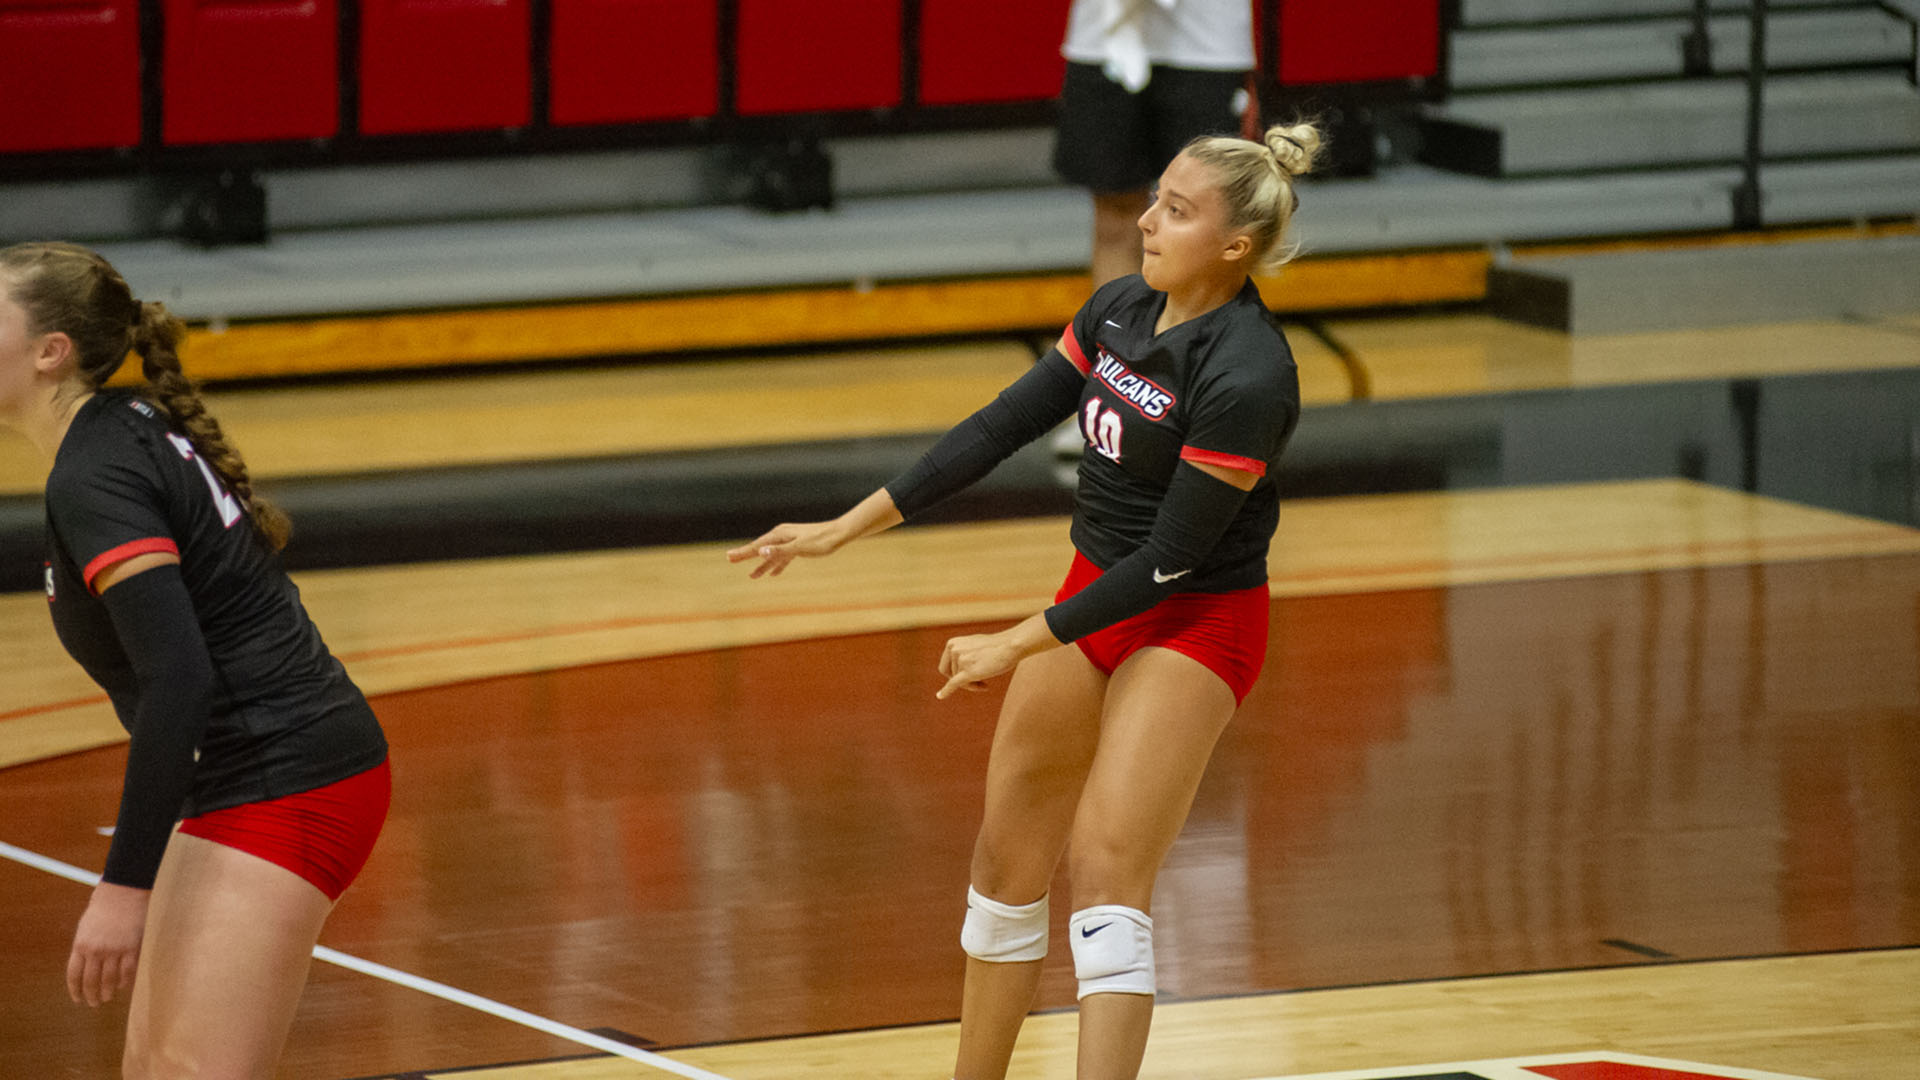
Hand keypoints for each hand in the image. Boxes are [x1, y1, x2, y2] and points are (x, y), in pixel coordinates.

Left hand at [67, 882, 149, 1006]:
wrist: (122, 893)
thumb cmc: (103, 908)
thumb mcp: (85, 928)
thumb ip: (84, 947)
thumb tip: (86, 966)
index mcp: (80, 945)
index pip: (74, 975)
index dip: (75, 990)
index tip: (78, 999)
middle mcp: (95, 951)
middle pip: (91, 981)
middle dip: (92, 995)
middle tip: (94, 1003)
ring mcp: (114, 950)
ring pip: (110, 980)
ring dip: (108, 992)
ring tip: (108, 997)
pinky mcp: (131, 947)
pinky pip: (128, 971)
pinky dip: (124, 981)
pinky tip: (122, 986)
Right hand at [726, 520, 848, 578]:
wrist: (840, 534)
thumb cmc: (821, 541)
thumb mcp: (800, 548)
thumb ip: (780, 551)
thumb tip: (761, 551)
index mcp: (780, 535)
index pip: (757, 546)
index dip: (743, 553)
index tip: (729, 557)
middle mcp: (782, 536)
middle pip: (761, 548)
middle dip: (746, 555)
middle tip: (730, 560)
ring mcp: (790, 541)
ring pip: (771, 555)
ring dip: (762, 565)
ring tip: (752, 576)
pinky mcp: (798, 546)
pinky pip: (783, 557)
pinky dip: (777, 565)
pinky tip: (773, 574)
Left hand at [936, 615, 1061, 699]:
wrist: (1010, 646)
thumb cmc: (997, 646)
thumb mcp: (975, 646)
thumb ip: (964, 654)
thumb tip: (960, 664)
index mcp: (952, 643)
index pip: (946, 665)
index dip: (955, 673)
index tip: (968, 675)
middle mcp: (953, 650)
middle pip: (950, 674)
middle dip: (962, 680)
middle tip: (978, 682)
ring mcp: (960, 660)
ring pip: (958, 681)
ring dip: (972, 684)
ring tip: (986, 682)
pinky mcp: (968, 672)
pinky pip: (953, 685)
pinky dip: (946, 691)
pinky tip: (939, 696)